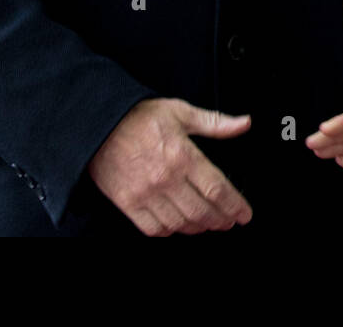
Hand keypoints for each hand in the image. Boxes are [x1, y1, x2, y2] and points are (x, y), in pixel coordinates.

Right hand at [87, 97, 252, 235]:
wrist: (98, 125)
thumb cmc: (139, 117)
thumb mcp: (181, 111)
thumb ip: (215, 122)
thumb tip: (243, 124)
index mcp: (182, 155)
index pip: (217, 189)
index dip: (235, 205)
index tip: (244, 214)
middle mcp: (165, 179)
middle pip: (202, 211)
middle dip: (221, 220)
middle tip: (229, 221)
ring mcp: (145, 194)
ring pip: (180, 223)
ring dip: (198, 227)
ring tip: (208, 223)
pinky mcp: (128, 204)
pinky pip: (153, 228)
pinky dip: (170, 230)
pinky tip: (179, 224)